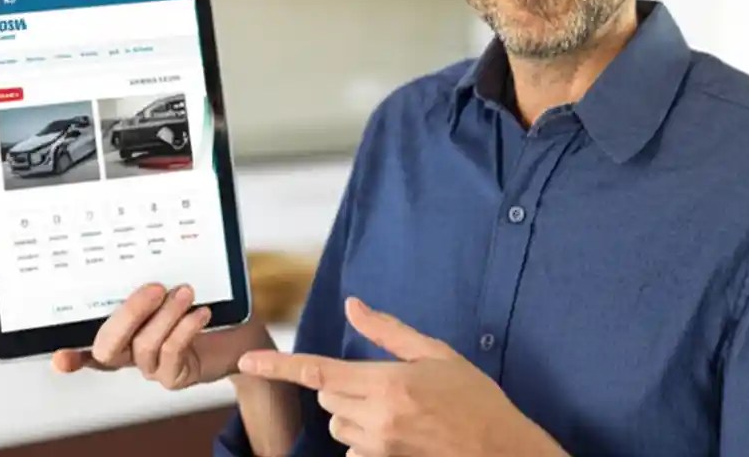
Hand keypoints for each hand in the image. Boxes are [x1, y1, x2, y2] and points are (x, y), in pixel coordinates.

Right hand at [52, 283, 271, 389]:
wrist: (237, 332)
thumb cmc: (199, 303)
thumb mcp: (172, 285)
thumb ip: (150, 277)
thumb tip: (141, 250)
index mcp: (118, 330)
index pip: (84, 343)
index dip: (70, 352)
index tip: (60, 355)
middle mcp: (127, 352)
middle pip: (107, 347)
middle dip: (128, 315)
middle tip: (153, 288)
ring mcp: (150, 366)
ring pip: (144, 347)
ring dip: (165, 316)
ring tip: (185, 292)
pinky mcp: (175, 375)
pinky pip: (172, 354)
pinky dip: (185, 329)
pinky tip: (200, 313)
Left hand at [237, 297, 565, 456]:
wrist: (500, 449)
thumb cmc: (474, 400)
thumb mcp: (436, 354)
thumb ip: (388, 332)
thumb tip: (353, 305)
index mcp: (387, 383)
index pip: (318, 371)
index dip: (278, 366)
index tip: (248, 361)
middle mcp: (377, 418)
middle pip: (327, 396)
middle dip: (343, 385)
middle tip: (384, 382)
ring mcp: (378, 448)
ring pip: (338, 424)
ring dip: (354, 413)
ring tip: (398, 409)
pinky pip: (353, 451)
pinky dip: (366, 440)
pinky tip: (399, 432)